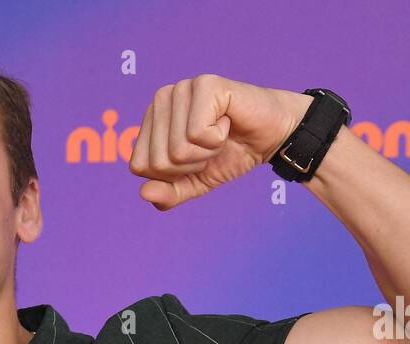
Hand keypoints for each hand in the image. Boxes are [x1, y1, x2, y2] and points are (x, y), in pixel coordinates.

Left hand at [128, 75, 311, 209]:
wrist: (270, 137)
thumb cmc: (230, 154)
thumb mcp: (195, 183)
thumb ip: (168, 194)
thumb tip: (144, 193)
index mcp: (150, 120)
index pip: (140, 167)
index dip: (172, 175)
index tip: (195, 157)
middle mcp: (160, 99)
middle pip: (158, 161)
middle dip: (191, 165)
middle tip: (211, 145)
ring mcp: (181, 88)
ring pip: (177, 150)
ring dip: (206, 152)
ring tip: (220, 133)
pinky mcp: (205, 84)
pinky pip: (198, 134)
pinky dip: (218, 138)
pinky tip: (228, 121)